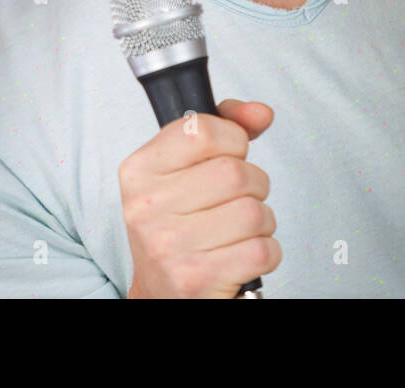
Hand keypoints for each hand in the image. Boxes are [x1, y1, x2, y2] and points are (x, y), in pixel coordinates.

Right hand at [121, 99, 280, 297]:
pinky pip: (263, 249)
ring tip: (236, 230)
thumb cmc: (178, 225)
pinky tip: (240, 254)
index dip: (231, 139)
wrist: (162, 291)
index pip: (201, 129)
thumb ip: (223, 129)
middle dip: (252, 185)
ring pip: (254, 211)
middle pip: (235, 172)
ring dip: (261, 221)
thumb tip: (259, 112)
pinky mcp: (197, 278)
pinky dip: (265, 252)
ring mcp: (169, 245)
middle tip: (234, 200)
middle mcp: (147, 207)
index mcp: (139, 171)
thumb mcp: (185, 170)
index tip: (228, 154)